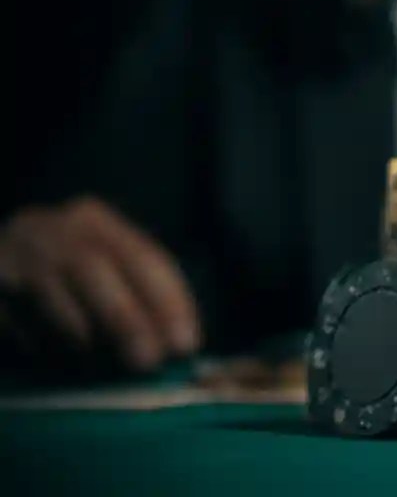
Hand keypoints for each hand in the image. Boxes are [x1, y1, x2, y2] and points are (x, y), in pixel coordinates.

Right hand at [0, 196, 200, 371]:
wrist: (0, 255)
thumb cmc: (66, 268)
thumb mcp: (105, 262)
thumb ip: (141, 291)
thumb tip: (179, 342)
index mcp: (95, 220)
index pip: (142, 255)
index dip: (168, 300)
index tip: (185, 343)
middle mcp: (53, 228)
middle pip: (95, 271)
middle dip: (127, 320)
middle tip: (147, 362)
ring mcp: (13, 255)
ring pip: (53, 299)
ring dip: (86, 340)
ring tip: (107, 369)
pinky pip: (21, 322)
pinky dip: (47, 346)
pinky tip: (66, 364)